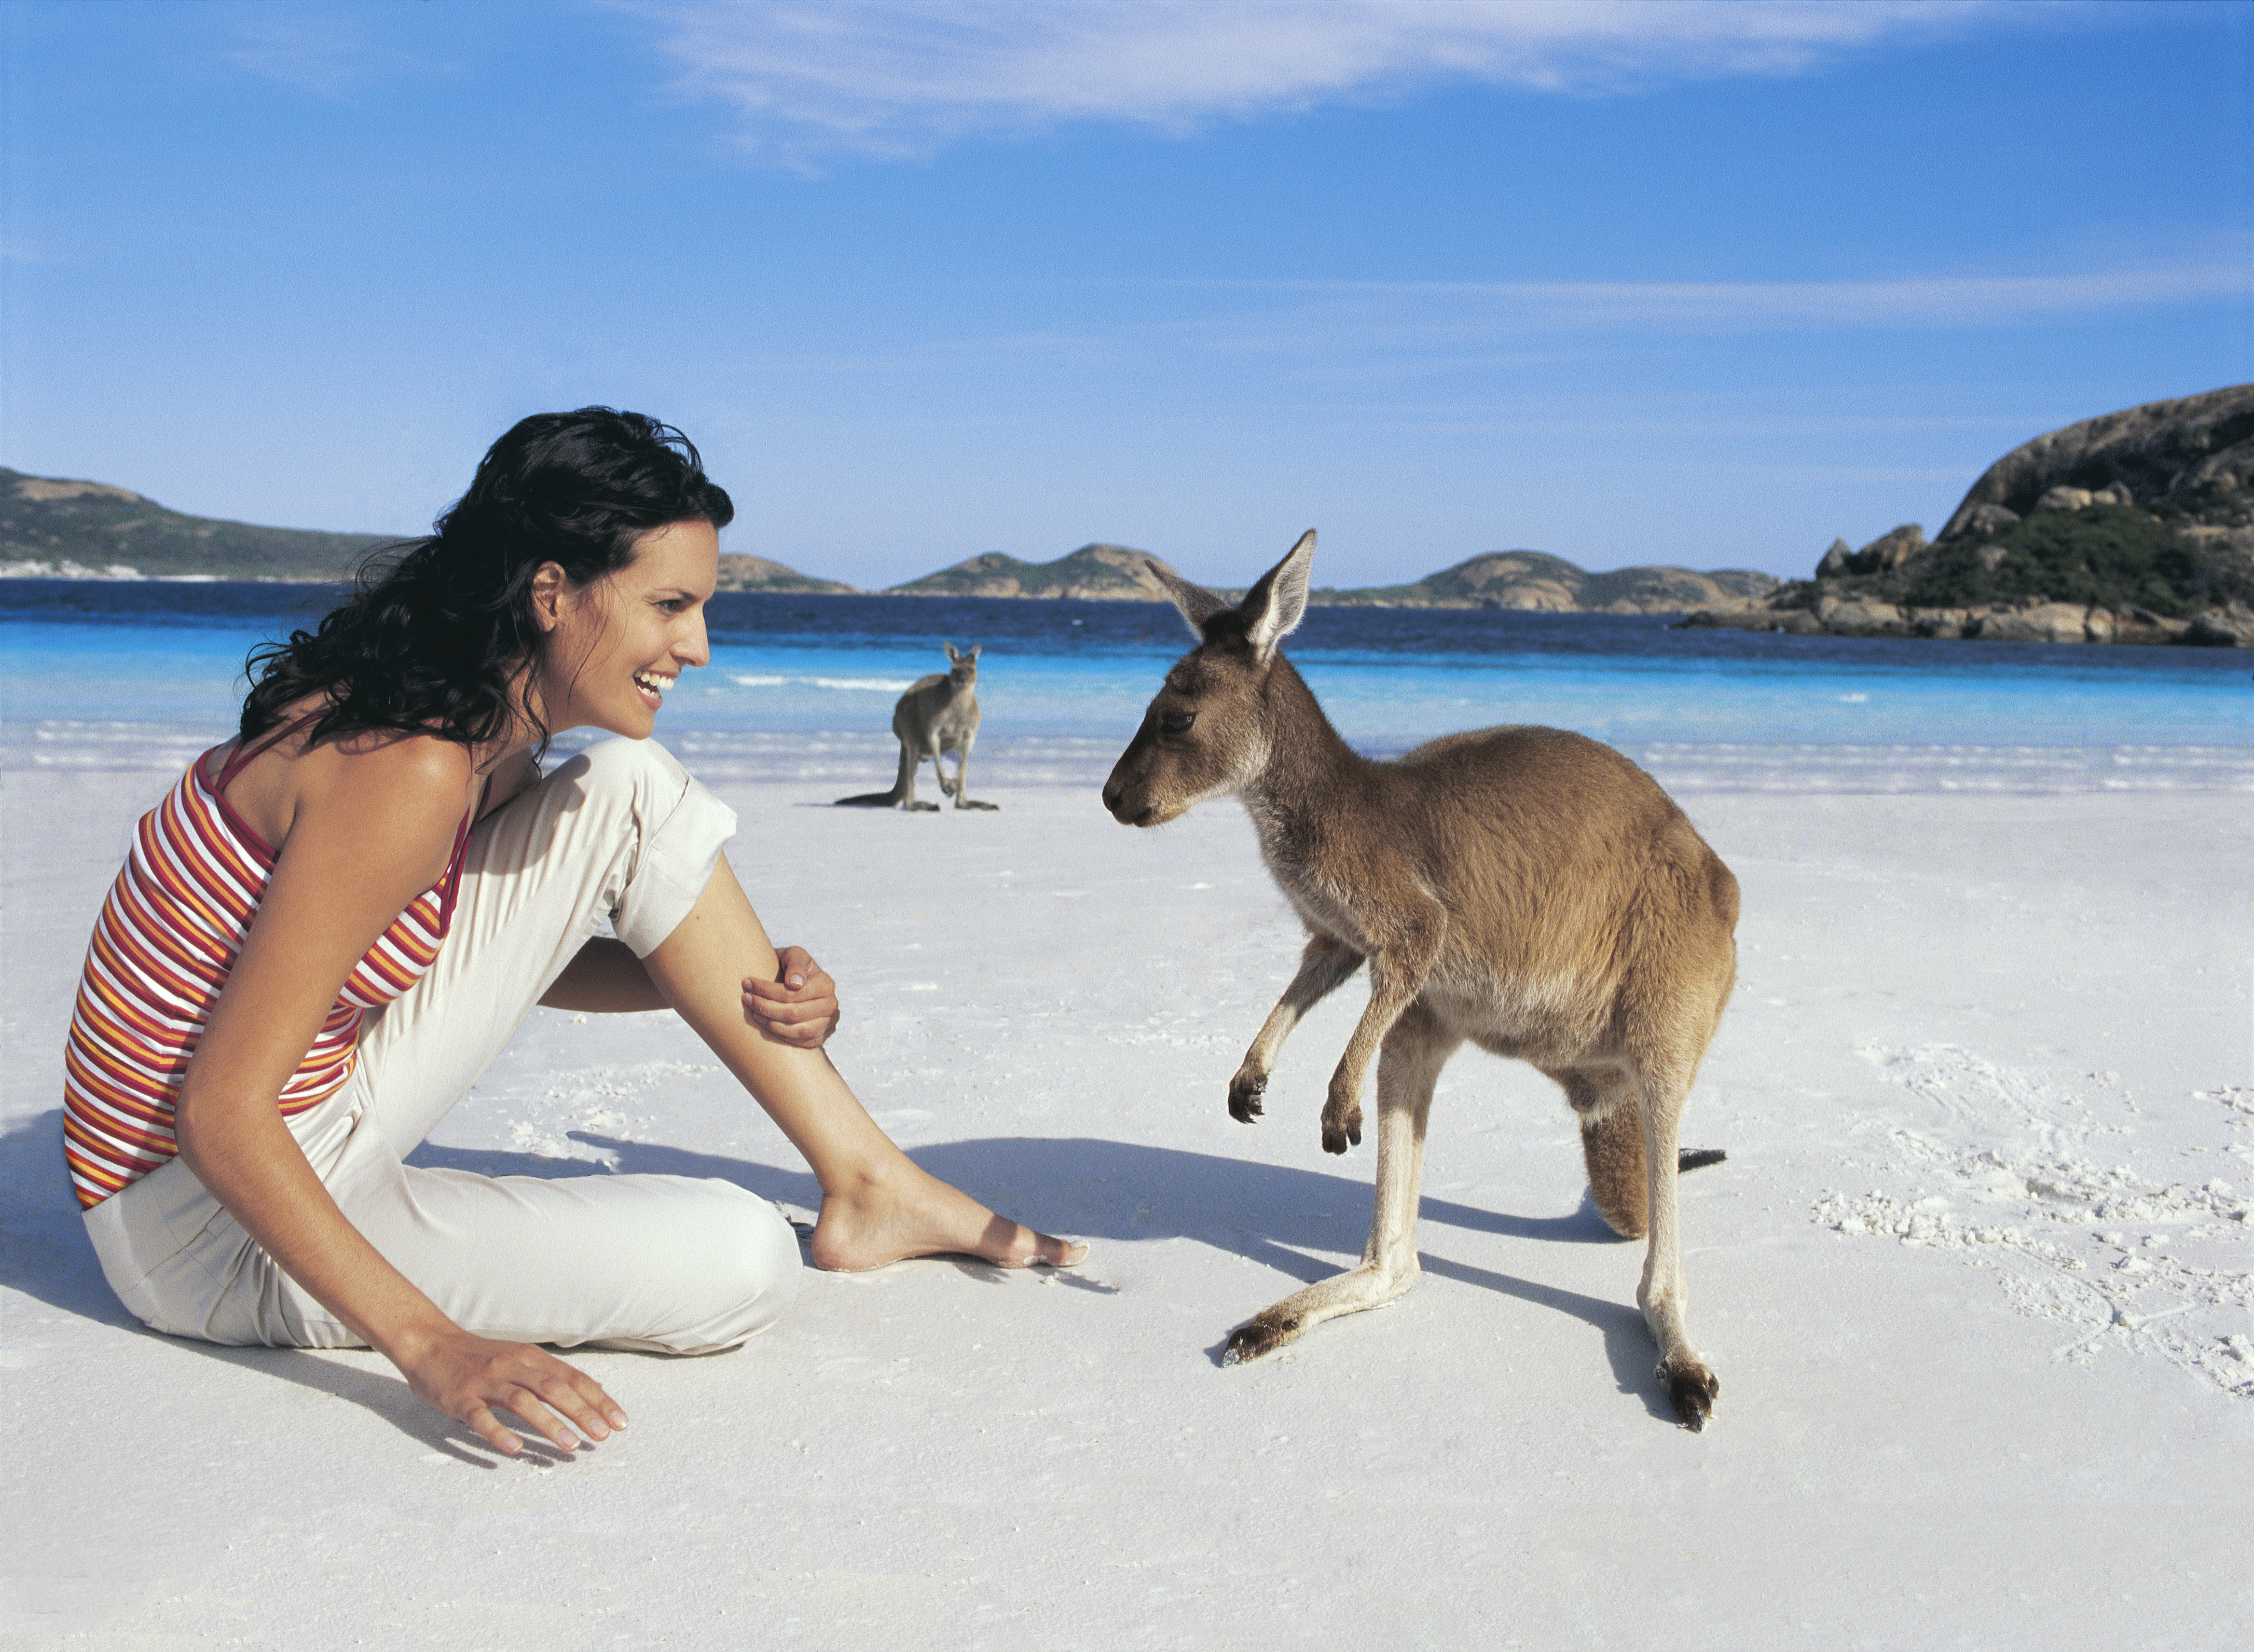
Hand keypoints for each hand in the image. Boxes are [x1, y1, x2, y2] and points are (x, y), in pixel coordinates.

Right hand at [400, 1327, 627, 1455]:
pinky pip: (480, 1417)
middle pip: (554, 1388)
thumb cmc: (479, 1357)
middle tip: (604, 1436)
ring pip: (523, 1401)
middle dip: (583, 1412)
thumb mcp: (520, 1359)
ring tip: (571, 1446)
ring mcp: (486, 1382)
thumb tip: (596, 1389)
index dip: (598, 1400)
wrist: (430, 1343)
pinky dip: (499, 1432)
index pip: (573, 1378)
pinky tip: (515, 1448)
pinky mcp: (460, 1398)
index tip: (620, 1421)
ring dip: (550, 1424)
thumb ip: (554, 1374)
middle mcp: (513, 1366)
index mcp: (531, 1358)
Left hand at [744, 944, 840, 1047]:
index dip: (767, 991)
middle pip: (794, 1014)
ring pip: (798, 1031)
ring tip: (754, 1013)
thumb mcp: (793, 955)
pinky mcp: (822, 1037)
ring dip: (771, 1024)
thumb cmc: (792, 966)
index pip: (793, 993)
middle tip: (746, 998)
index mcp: (826, 984)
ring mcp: (828, 1023)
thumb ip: (795, 962)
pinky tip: (766, 1025)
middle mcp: (831, 1005)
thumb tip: (795, 984)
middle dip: (766, 1007)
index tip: (747, 983)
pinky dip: (781, 1036)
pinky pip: (802, 1043)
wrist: (800, 983)